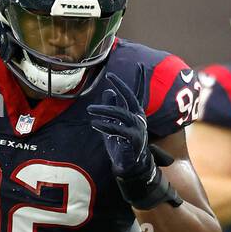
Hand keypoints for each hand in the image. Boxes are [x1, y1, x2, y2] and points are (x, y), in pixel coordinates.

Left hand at [87, 69, 176, 208]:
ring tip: (90, 109)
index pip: (137, 93)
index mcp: (136, 113)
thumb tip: (108, 92)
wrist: (129, 166)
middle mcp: (139, 118)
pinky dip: (105, 126)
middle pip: (130, 98)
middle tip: (111, 76)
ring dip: (104, 110)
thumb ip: (111, 109)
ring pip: (121, 114)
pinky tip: (94, 124)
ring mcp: (137, 129)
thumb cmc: (121, 144)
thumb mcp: (114, 124)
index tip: (140, 65)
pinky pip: (117, 130)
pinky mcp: (132, 140)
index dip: (139, 80)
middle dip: (121, 86)